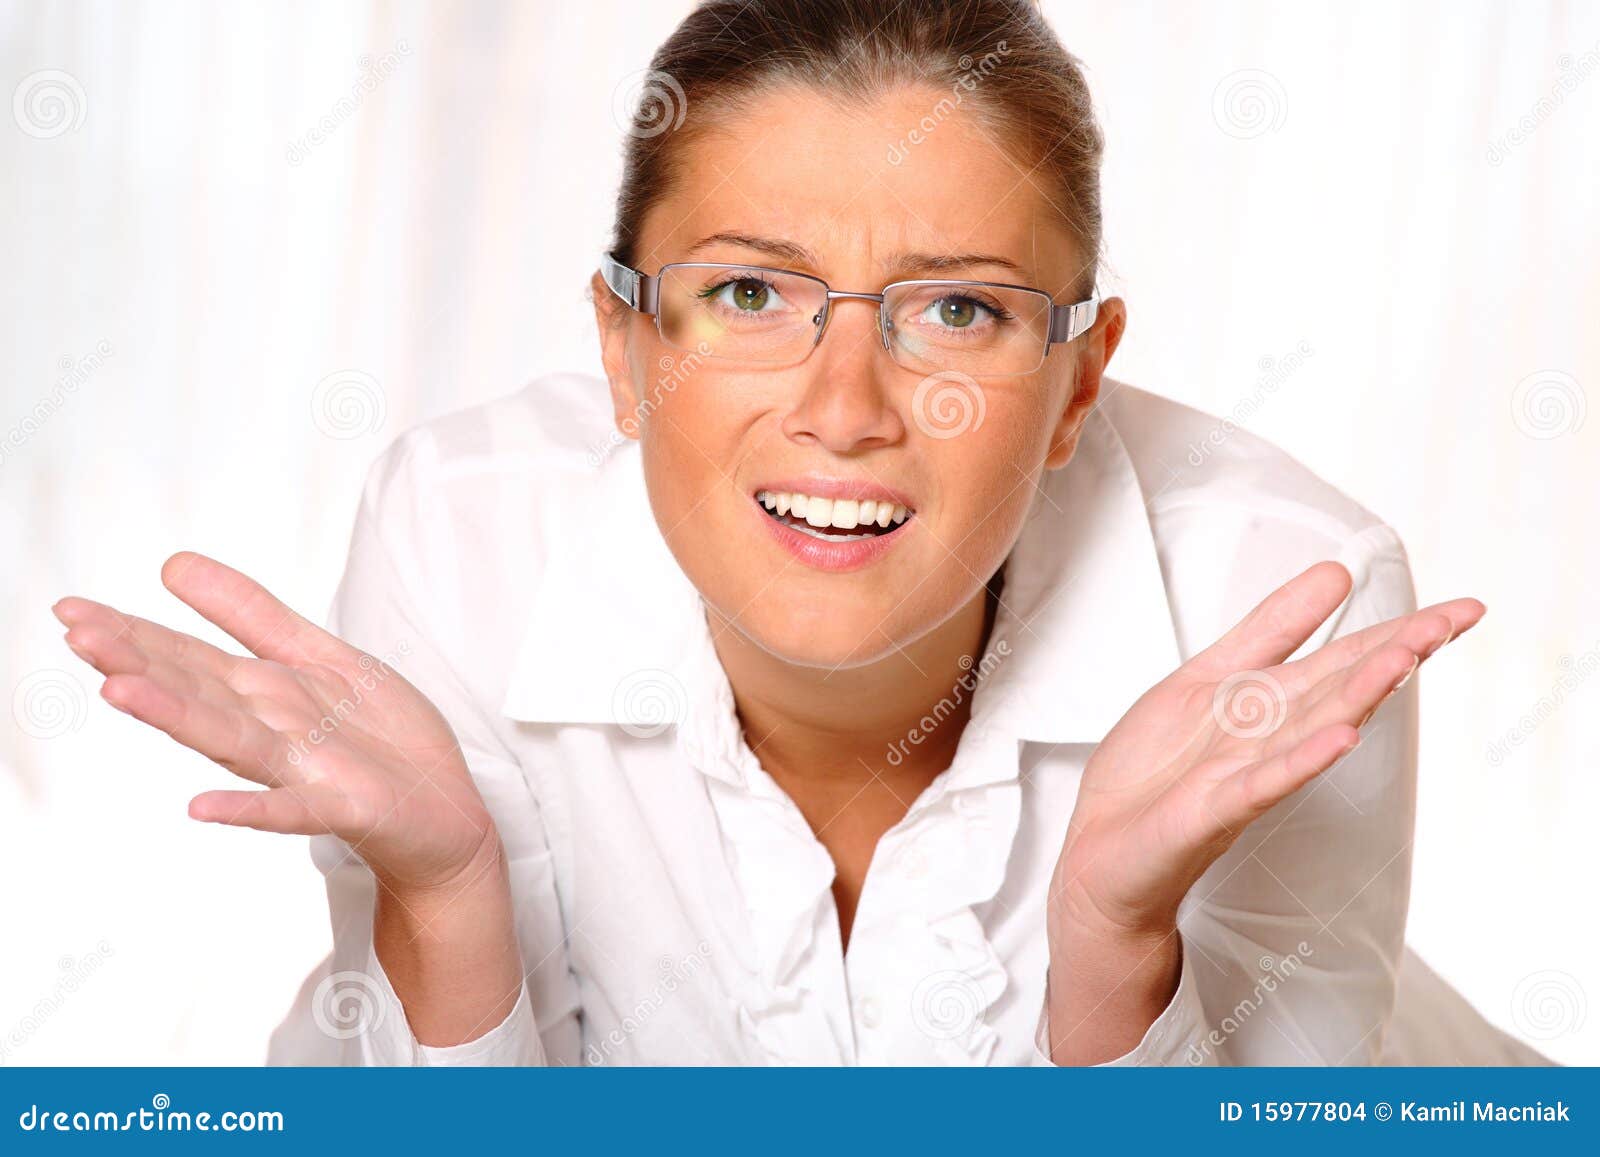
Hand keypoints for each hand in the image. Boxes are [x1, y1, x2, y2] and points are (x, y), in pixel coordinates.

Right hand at [54, 551, 499, 895]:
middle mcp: (271, 730)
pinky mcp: (344, 807)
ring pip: (232, 739)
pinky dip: (252, 810)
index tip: (71, 609)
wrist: (445, 813)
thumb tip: (173, 564)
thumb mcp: (320, 657)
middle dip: (139, 660)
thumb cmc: (379, 739)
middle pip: (198, 689)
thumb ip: (251, 615)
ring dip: (177, 717)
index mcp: (266, 691)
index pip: (189, 656)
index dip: (134, 632)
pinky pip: (294, 810)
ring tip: (119, 690)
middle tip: (77, 632)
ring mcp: (302, 772)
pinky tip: (203, 809)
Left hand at [1049, 559, 1483, 940]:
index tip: (1463, 609)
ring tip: (1405, 656)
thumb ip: (1270, 631)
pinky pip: (1263, 783)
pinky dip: (1300, 761)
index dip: (1398, 631)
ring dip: (1359, 694)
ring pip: (1312, 728)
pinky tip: (1339, 740)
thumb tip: (1336, 574)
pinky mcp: (1212, 810)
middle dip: (1396, 652)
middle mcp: (1268, 738)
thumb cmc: (1153, 775)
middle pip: (1341, 687)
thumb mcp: (1205, 678)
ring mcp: (1244, 774)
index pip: (1343, 659)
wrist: (1102, 854)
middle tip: (1455, 620)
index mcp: (1266, 704)